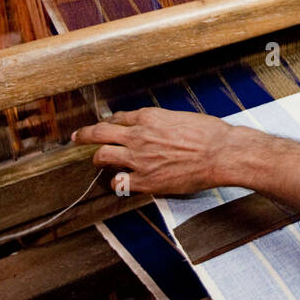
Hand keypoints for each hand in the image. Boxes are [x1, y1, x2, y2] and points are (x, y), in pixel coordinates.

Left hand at [72, 108, 245, 195]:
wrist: (221, 153)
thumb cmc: (209, 133)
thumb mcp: (181, 117)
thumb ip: (161, 122)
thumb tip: (154, 127)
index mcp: (148, 117)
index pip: (118, 117)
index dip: (109, 121)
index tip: (105, 124)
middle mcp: (138, 135)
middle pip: (99, 133)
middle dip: (85, 134)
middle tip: (78, 137)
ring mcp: (139, 159)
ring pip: (102, 156)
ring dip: (98, 158)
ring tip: (98, 161)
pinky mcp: (145, 180)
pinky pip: (118, 182)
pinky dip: (117, 182)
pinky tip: (120, 181)